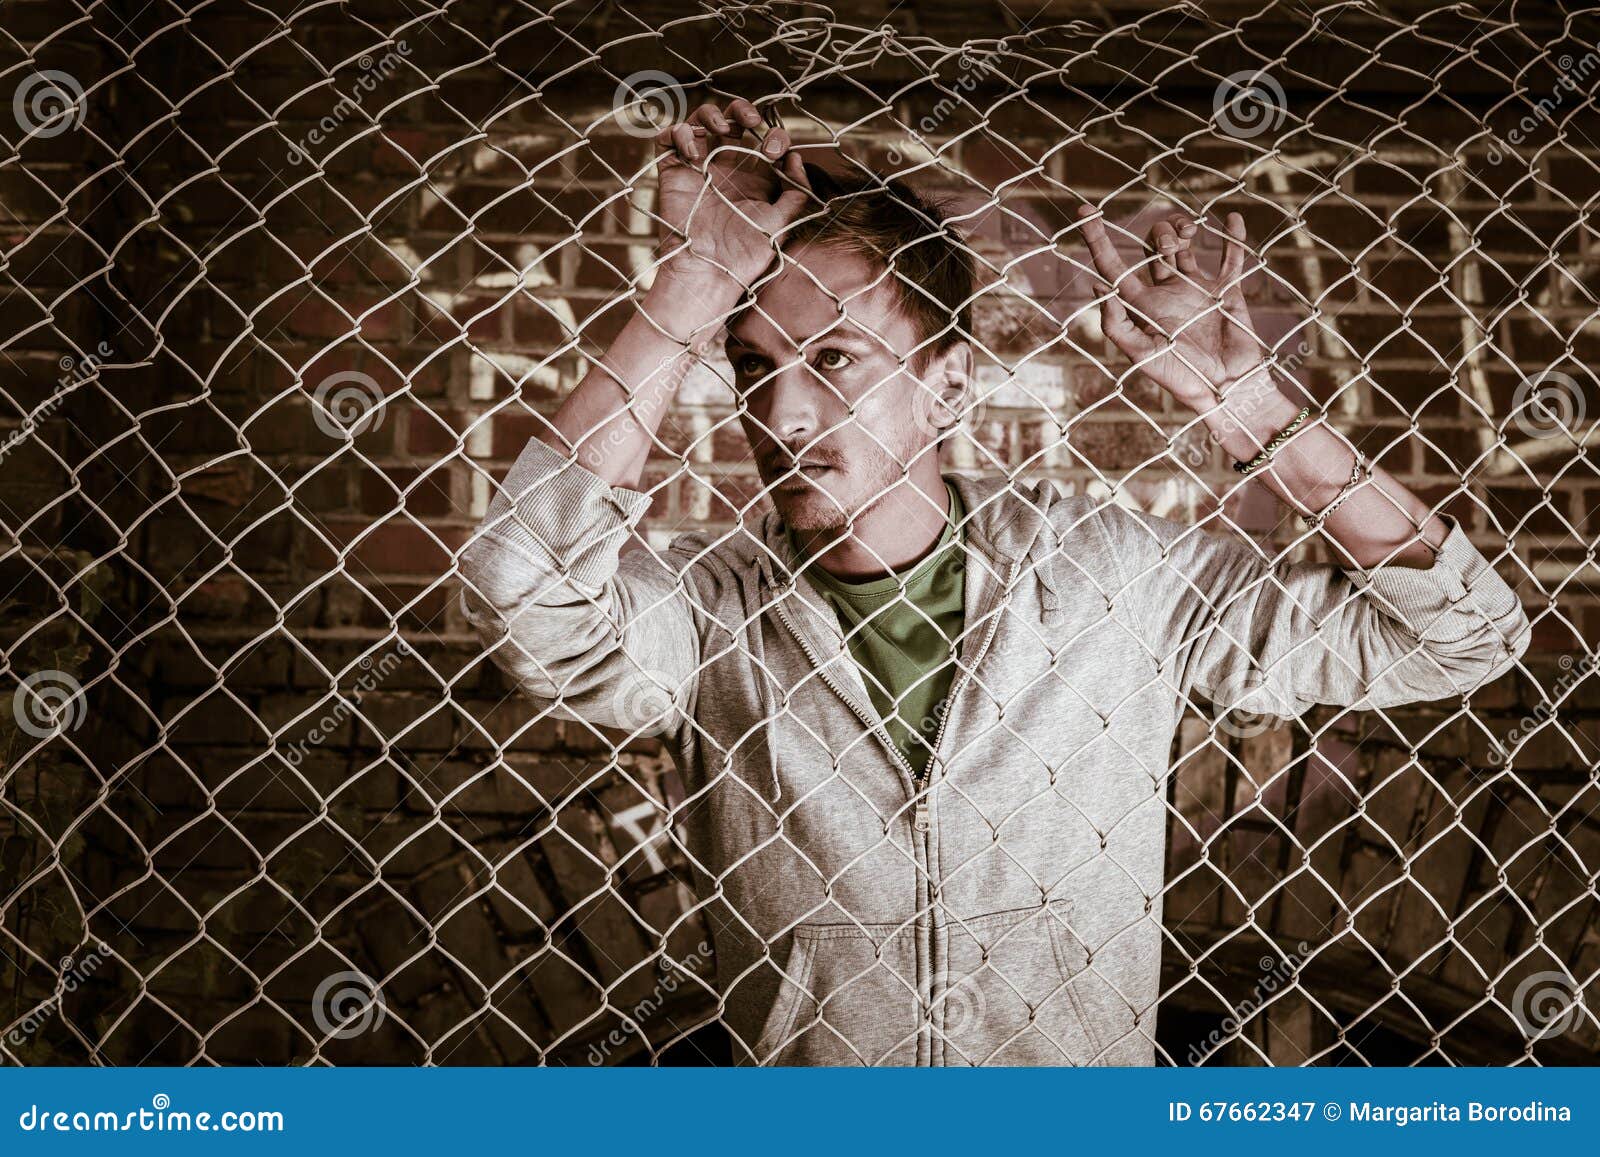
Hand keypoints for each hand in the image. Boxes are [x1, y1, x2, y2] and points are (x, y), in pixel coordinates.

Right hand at [652, 98, 811, 299]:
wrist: (709, 273)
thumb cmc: (745, 256)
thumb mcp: (782, 224)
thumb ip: (795, 193)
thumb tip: (797, 159)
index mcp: (752, 178)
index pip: (764, 140)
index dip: (775, 136)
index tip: (774, 154)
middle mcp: (725, 169)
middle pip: (732, 120)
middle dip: (743, 110)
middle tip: (752, 123)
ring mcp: (698, 168)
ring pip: (699, 121)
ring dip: (711, 113)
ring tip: (723, 128)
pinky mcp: (673, 173)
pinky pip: (668, 139)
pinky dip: (679, 134)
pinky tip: (694, 153)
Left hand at [1078, 206, 1266, 409]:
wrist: (1226, 389)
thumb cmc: (1181, 379)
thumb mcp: (1142, 356)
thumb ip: (1118, 326)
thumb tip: (1099, 288)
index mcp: (1141, 306)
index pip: (1113, 266)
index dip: (1097, 240)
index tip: (1085, 212)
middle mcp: (1166, 293)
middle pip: (1154, 247)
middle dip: (1158, 233)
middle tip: (1169, 243)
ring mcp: (1196, 289)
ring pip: (1185, 245)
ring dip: (1183, 229)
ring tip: (1188, 234)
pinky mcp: (1227, 290)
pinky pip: (1230, 258)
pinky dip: (1232, 237)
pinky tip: (1233, 220)